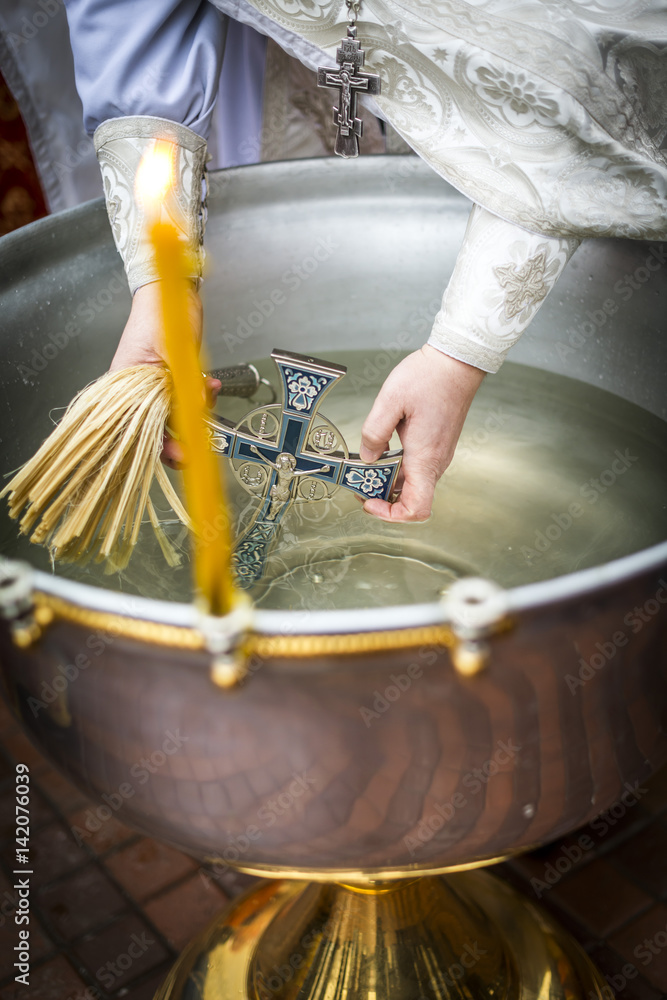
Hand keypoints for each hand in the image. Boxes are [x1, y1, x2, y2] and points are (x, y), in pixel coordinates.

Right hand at [109, 281, 220, 467]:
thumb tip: (199, 406)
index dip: (159, 445)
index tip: (180, 454)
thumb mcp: (174, 350)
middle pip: (156, 427)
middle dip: (180, 437)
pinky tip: (210, 385)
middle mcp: (138, 390)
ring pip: (175, 415)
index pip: (137, 427)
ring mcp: (156, 386)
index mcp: (125, 386)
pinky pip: (186, 398)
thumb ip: (185, 382)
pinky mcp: (172, 380)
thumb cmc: (160, 312)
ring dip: (196, 411)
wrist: (171, 291)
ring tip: (209, 396)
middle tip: (198, 445)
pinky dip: (201, 396)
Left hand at [359, 345, 485, 520]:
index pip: (416, 508)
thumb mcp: (390, 400)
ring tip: (366, 464)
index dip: (391, 514)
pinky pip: (417, 467)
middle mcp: (435, 461)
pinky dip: (397, 467)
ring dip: (388, 480)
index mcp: (425, 457)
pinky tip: (382, 448)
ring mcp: (438, 454)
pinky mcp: (437, 445)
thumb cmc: (428, 377)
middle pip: (410, 498)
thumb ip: (374, 433)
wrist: (456, 362)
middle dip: (381, 496)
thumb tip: (368, 458)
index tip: (369, 500)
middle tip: (358, 480)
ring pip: (412, 483)